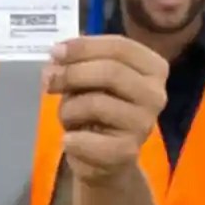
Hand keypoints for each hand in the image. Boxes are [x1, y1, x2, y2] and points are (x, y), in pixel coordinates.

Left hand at [44, 35, 167, 184]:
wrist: (104, 159)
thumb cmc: (97, 110)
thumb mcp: (89, 79)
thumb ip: (77, 63)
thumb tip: (57, 56)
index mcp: (153, 68)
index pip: (120, 46)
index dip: (83, 46)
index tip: (54, 51)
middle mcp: (155, 94)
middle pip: (110, 71)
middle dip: (71, 74)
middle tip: (48, 80)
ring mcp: (144, 124)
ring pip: (95, 103)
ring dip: (68, 109)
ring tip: (68, 117)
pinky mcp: (127, 151)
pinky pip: (87, 139)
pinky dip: (70, 139)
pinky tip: (70, 140)